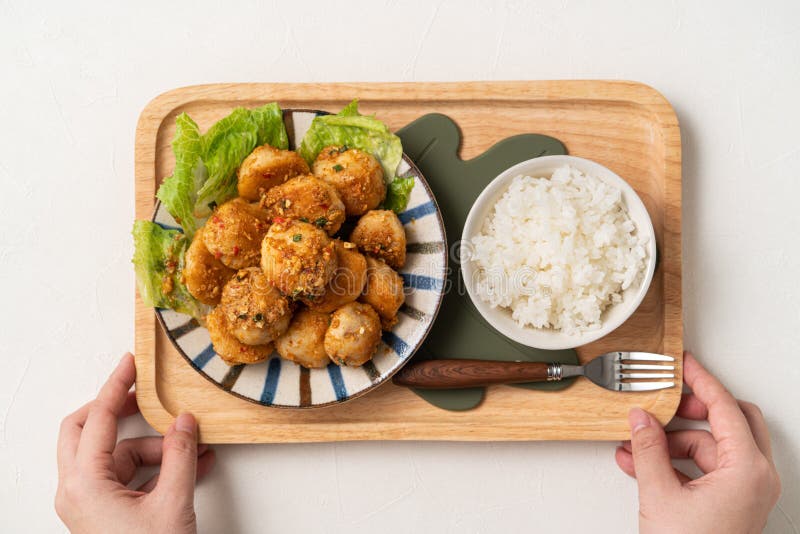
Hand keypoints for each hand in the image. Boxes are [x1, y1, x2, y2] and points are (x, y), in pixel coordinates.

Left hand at [55, 353, 215, 533]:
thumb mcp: (172, 503)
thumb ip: (180, 455)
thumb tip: (184, 421)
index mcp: (83, 485)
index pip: (96, 419)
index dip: (116, 385)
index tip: (130, 362)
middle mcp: (77, 491)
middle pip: (84, 432)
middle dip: (118, 411)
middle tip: (144, 393)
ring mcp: (88, 504)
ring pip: (115, 455)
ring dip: (156, 448)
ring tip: (196, 449)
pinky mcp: (103, 514)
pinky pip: (127, 477)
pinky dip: (157, 469)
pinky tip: (191, 467)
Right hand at [615, 351, 780, 533]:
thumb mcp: (659, 494)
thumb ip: (647, 448)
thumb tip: (640, 418)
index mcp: (747, 470)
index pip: (725, 408)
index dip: (702, 381)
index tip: (685, 363)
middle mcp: (754, 478)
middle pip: (730, 422)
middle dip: (692, 412)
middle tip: (665, 402)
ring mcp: (744, 492)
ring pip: (710, 447)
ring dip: (671, 443)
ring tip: (635, 444)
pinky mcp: (730, 504)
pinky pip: (703, 469)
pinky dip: (673, 463)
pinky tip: (640, 464)